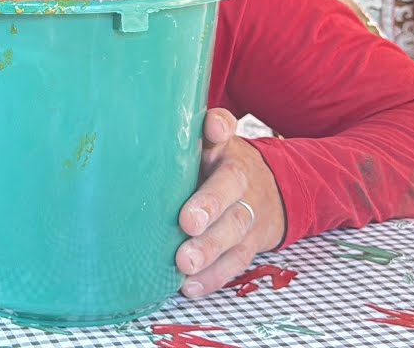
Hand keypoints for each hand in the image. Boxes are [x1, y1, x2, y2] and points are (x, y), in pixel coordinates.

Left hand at [176, 108, 284, 297]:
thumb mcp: (207, 147)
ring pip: (235, 229)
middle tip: (188, 222)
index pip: (225, 131)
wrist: (273, 192)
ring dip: (210, 248)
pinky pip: (235, 261)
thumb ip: (182, 140)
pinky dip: (214, 276)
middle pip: (230, 188)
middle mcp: (241, 179)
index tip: (213, 128)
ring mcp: (249, 213)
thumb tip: (140, 127)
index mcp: (225, 149)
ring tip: (185, 262)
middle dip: (210, 205)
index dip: (219, 127)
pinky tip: (191, 285)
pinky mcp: (250, 244)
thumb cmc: (219, 169)